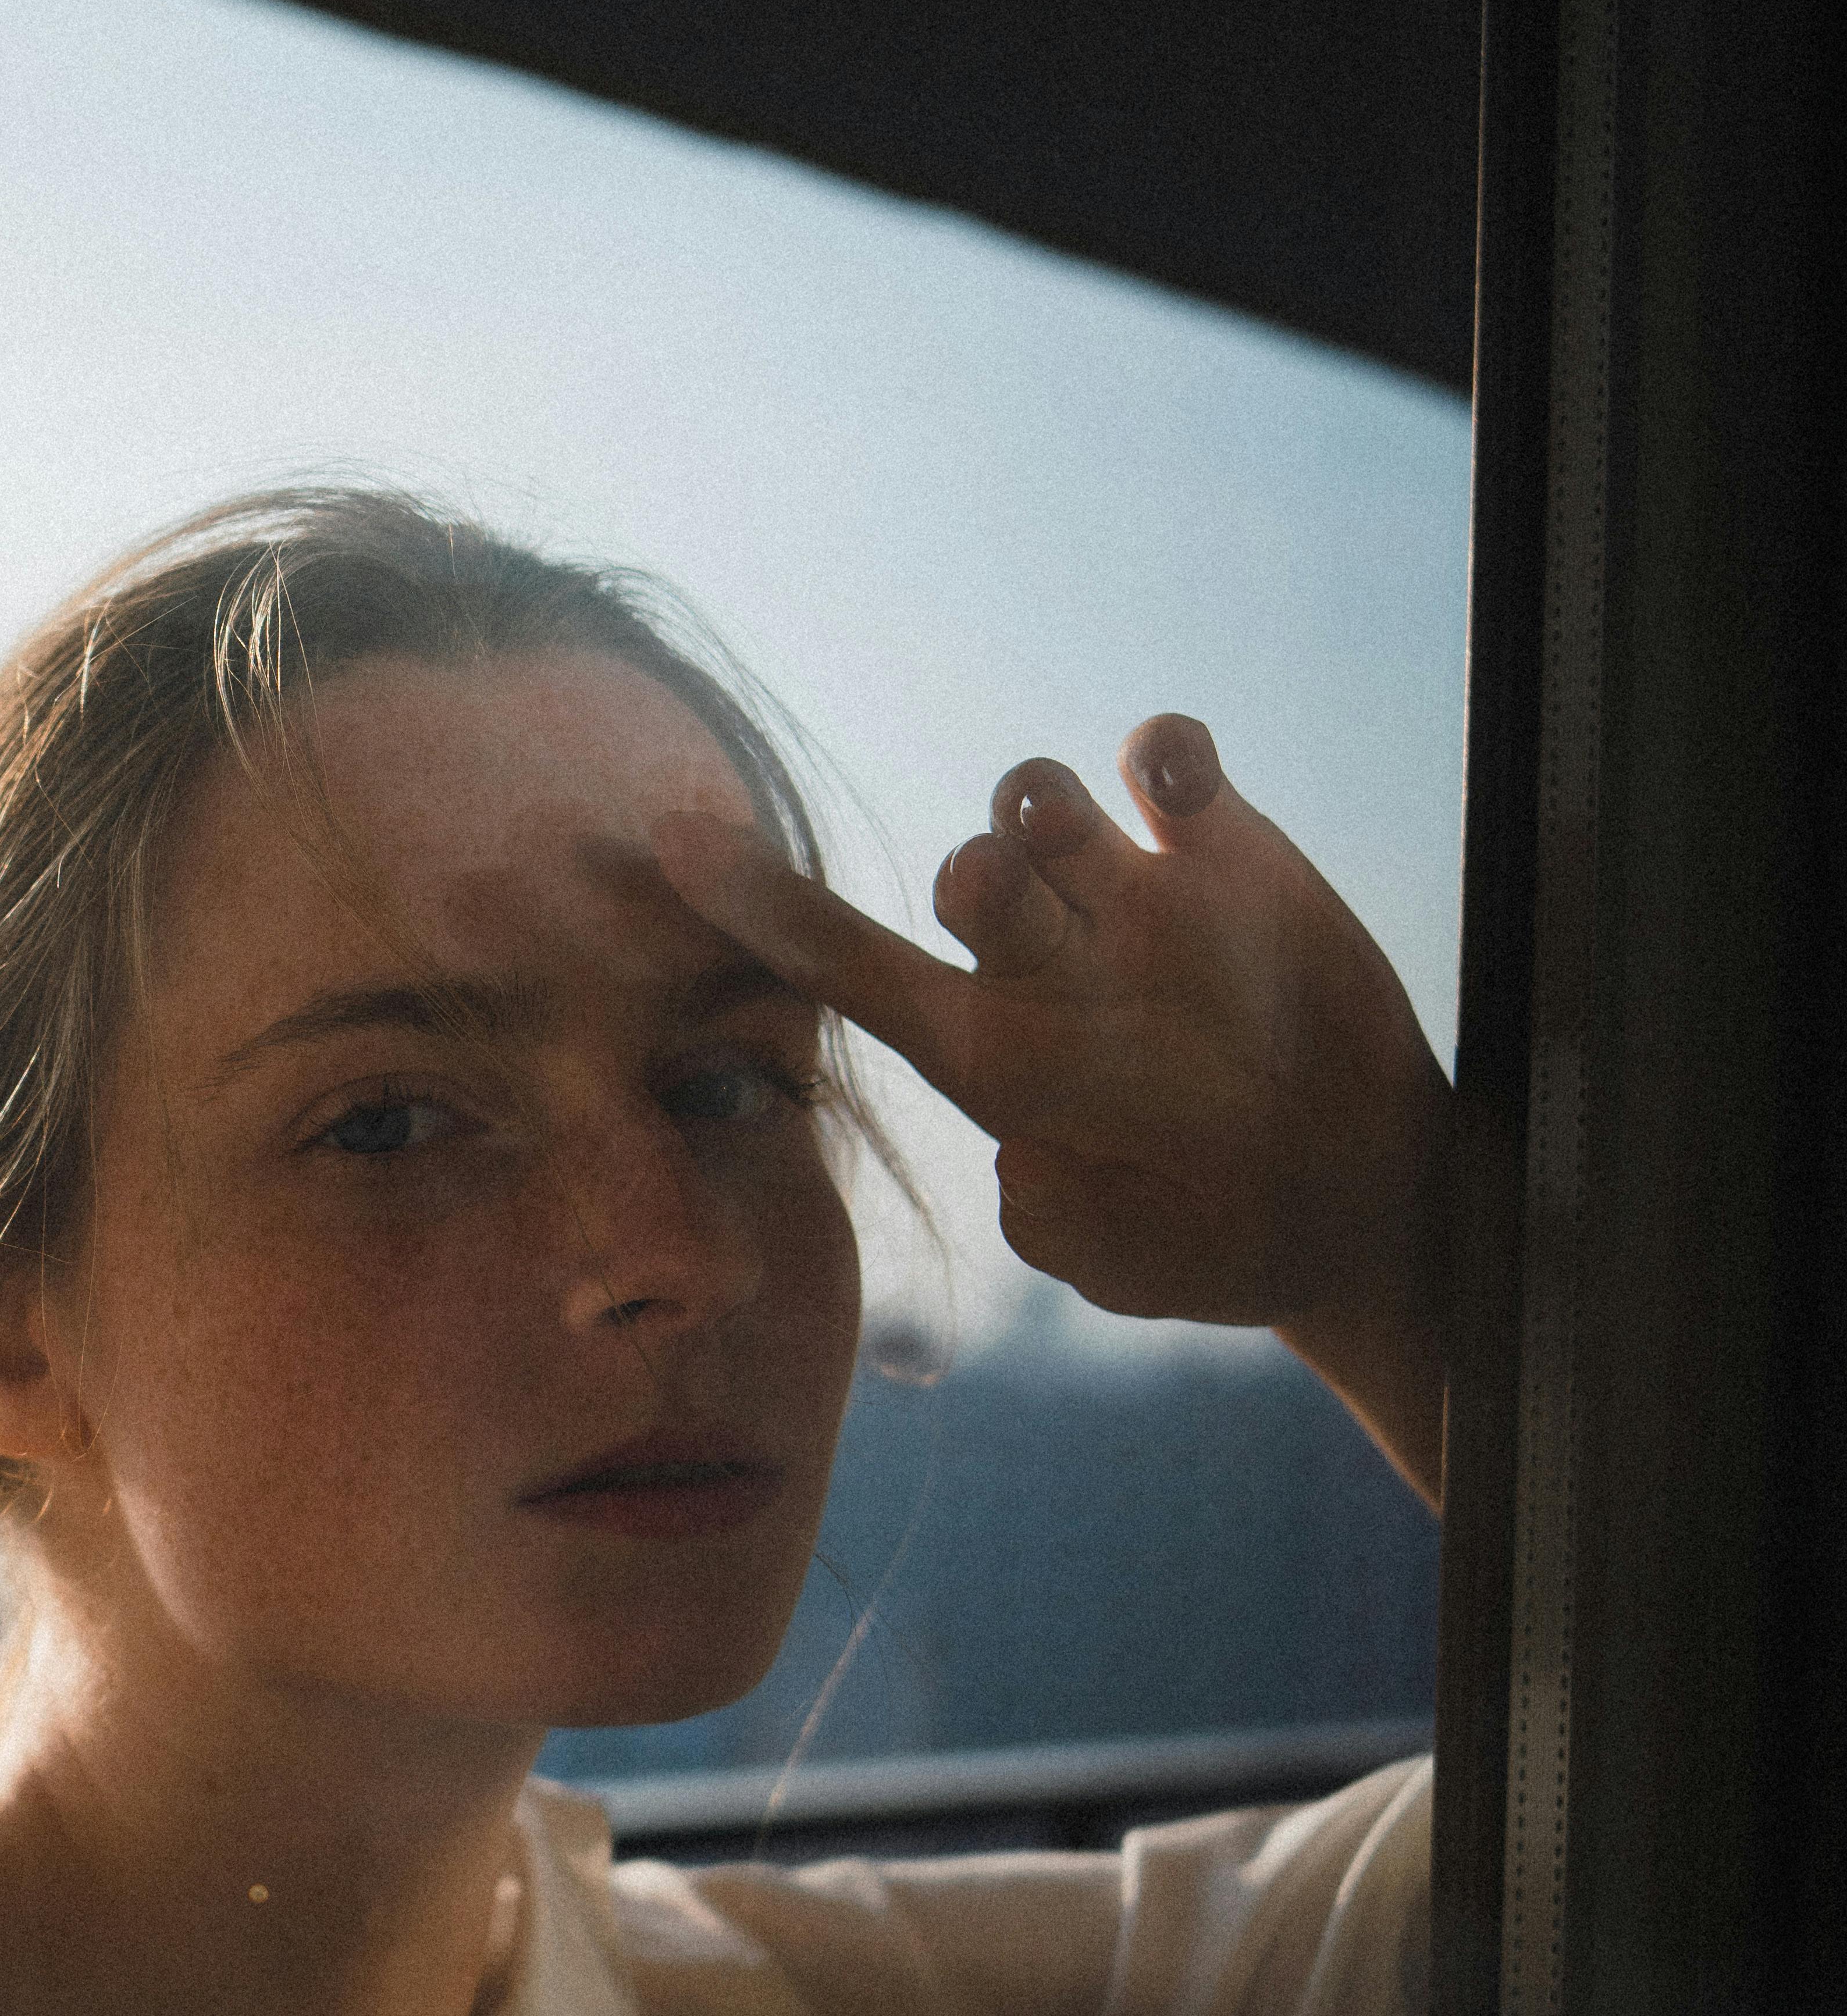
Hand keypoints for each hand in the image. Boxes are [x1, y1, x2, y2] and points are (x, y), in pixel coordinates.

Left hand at [654, 719, 1451, 1503]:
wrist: (1351, 1201)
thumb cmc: (1207, 1239)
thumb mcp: (1125, 1264)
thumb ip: (1057, 1218)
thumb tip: (1017, 1156)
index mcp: (996, 1056)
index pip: (851, 972)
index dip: (762, 910)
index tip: (665, 841)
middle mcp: (1048, 961)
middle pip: (969, 873)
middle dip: (978, 877)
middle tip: (996, 900)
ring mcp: (1131, 900)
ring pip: (1040, 797)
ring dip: (1044, 804)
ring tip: (1095, 852)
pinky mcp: (1229, 855)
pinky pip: (1167, 758)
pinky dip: (1162, 751)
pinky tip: (1178, 790)